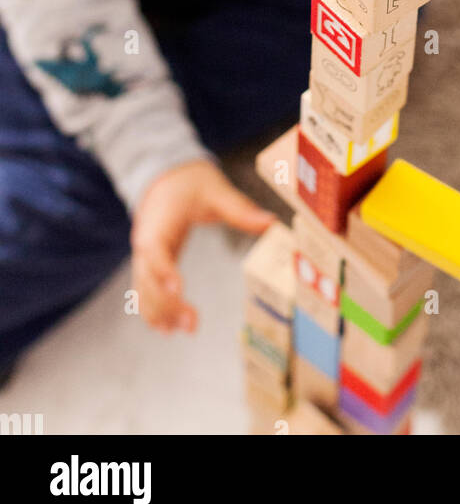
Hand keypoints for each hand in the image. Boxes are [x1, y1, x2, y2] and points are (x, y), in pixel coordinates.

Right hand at [131, 159, 274, 332]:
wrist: (164, 174)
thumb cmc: (189, 181)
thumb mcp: (215, 189)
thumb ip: (240, 209)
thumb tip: (272, 223)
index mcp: (159, 222)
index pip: (155, 250)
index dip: (164, 271)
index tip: (179, 289)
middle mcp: (145, 241)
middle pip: (147, 278)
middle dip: (167, 303)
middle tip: (193, 323)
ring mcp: (143, 255)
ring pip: (143, 290)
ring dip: (161, 312)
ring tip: (188, 329)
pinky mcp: (149, 263)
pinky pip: (144, 290)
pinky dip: (153, 309)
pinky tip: (167, 329)